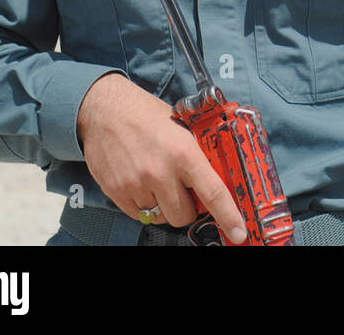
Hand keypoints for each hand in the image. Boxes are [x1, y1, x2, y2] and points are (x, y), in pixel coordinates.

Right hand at [76, 73, 246, 243]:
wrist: (105, 110)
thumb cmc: (147, 115)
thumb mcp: (182, 127)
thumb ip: (197, 154)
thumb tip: (216, 177)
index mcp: (184, 153)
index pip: (213, 192)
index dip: (228, 216)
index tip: (238, 232)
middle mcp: (160, 173)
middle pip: (184, 215)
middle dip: (188, 208)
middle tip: (183, 190)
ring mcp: (136, 185)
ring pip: (161, 217)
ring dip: (164, 206)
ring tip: (159, 181)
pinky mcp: (116, 192)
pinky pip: (139, 215)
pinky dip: (145, 206)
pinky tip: (143, 184)